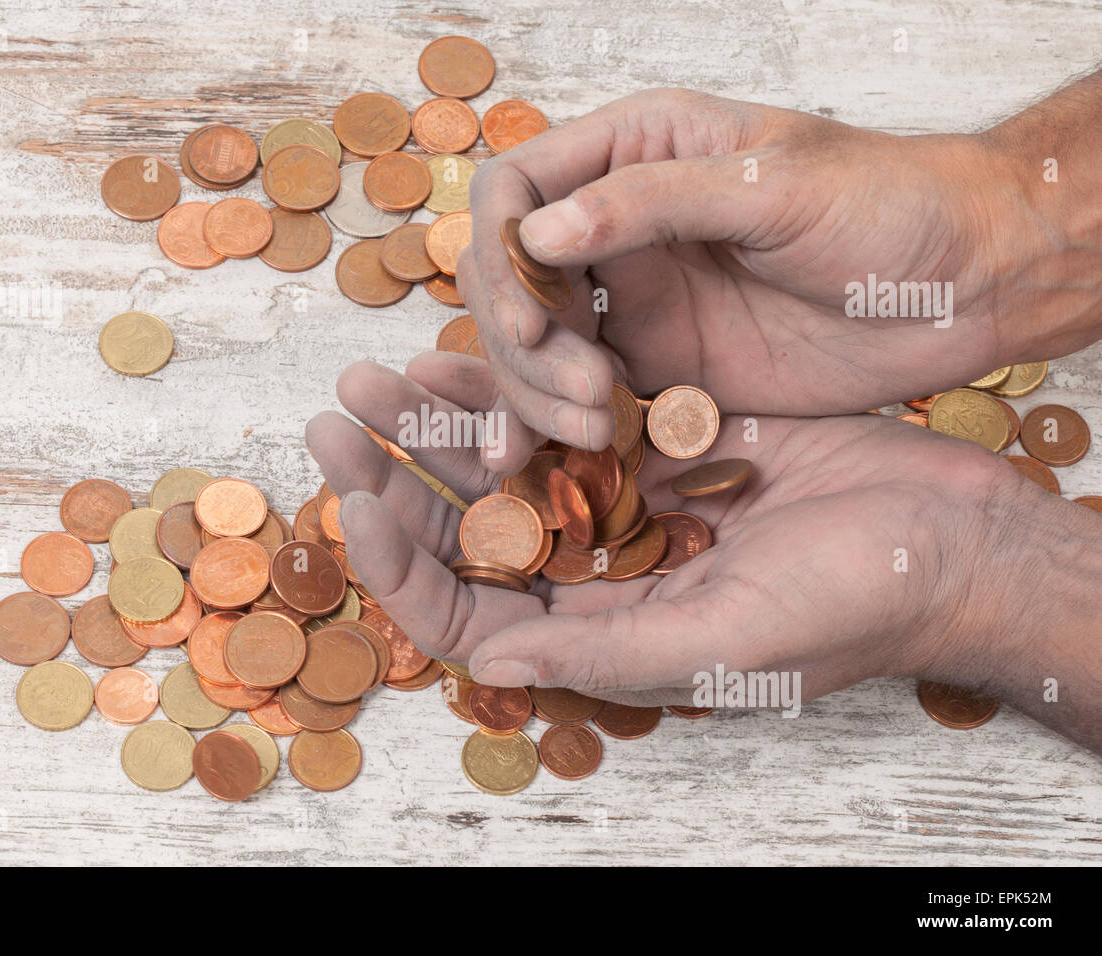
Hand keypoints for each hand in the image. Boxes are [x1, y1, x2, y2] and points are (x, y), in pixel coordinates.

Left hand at [305, 354, 1041, 712]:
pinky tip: (468, 348)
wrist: (950, 530)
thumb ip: (608, 651)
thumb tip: (494, 658)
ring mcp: (622, 503)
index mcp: (600, 634)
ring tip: (376, 373)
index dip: (401, 566)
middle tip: (337, 418)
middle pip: (465, 531)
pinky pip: (562, 412)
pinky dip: (515, 383)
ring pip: (502, 464)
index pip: (469, 612)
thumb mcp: (730, 640)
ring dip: (438, 422)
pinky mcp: (655, 442)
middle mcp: (596, 572)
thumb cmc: (855, 603)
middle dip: (396, 477)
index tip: (359, 502)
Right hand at [457, 87, 1088, 473]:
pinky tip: (537, 460)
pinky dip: (553, 428)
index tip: (532, 317)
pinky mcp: (661, 368)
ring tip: (591, 426)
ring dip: (537, 391)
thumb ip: (652, 205)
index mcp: (638, 153)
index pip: (518, 190)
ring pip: (537, 347)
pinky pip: (583, 396)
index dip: (501, 253)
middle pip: (513, 280)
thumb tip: (537, 236)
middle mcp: (621, 228)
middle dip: (525, 340)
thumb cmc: (888, 204)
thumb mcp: (773, 185)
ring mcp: (637, 303)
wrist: (965, 284)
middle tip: (584, 385)